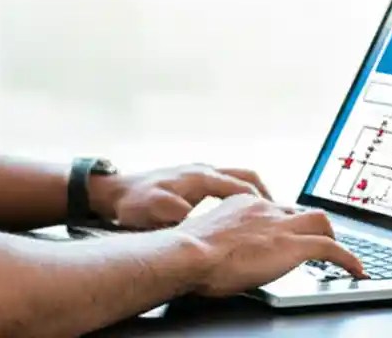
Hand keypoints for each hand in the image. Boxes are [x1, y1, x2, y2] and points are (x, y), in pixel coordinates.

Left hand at [90, 163, 273, 229]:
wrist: (111, 193)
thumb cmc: (132, 203)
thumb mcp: (155, 211)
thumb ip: (178, 216)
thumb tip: (199, 222)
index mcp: (201, 177)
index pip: (242, 189)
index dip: (262, 205)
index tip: (277, 220)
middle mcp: (203, 171)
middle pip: (246, 177)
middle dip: (266, 195)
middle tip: (280, 216)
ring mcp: (197, 174)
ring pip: (236, 179)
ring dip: (253, 195)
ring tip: (266, 215)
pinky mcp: (190, 181)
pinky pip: (224, 184)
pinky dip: (238, 197)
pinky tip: (237, 215)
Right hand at [176, 194, 366, 295]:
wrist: (190, 253)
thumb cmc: (188, 252)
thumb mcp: (205, 236)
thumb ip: (218, 237)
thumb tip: (215, 251)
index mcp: (243, 204)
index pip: (275, 208)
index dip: (285, 222)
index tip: (285, 232)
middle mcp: (265, 209)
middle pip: (300, 210)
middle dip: (311, 226)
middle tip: (316, 241)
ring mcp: (281, 225)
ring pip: (321, 221)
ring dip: (331, 237)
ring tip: (338, 255)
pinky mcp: (294, 245)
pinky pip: (331, 248)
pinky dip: (348, 259)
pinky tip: (356, 270)